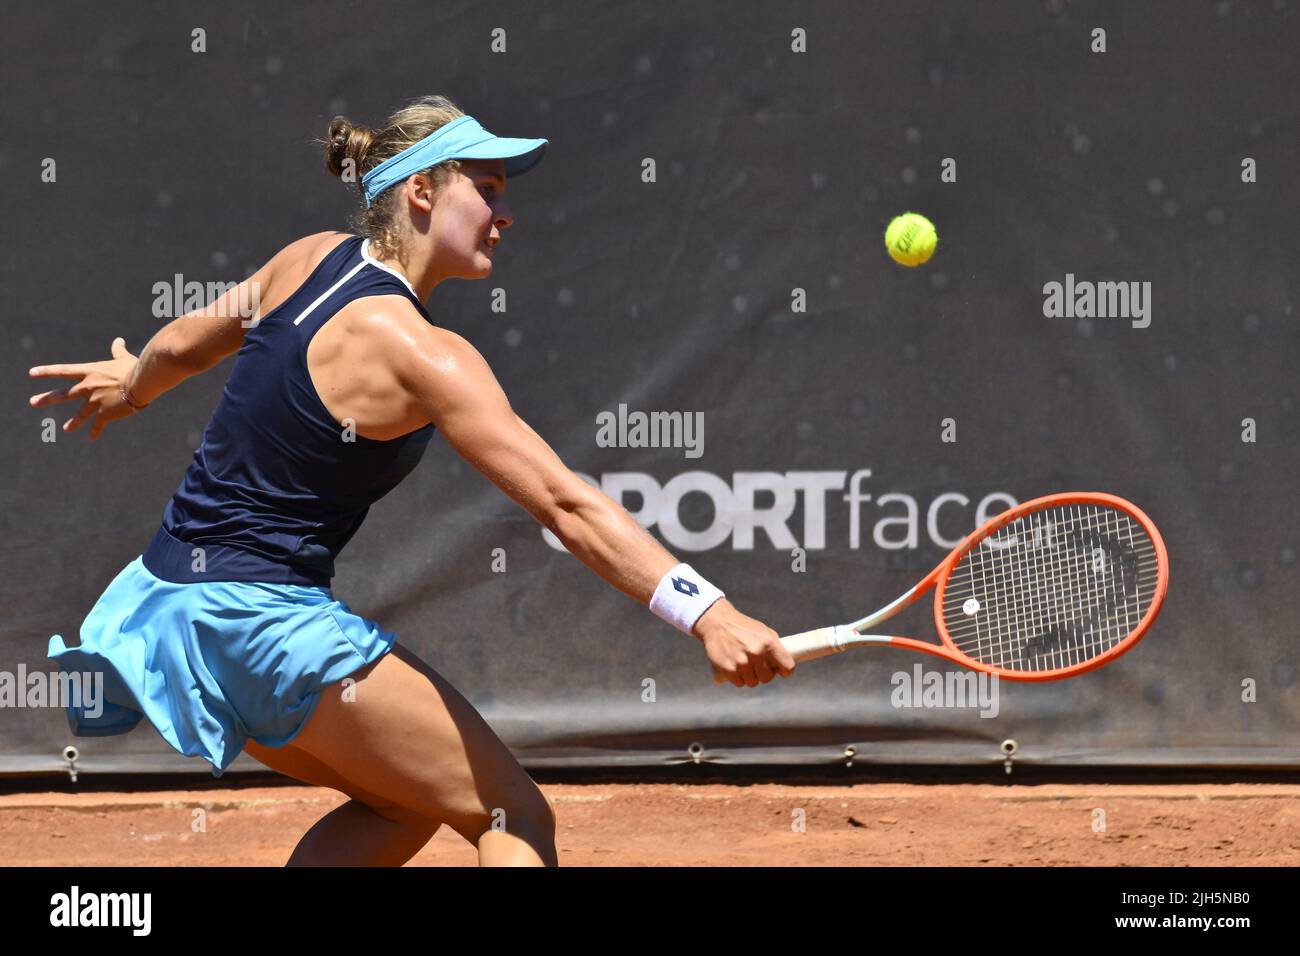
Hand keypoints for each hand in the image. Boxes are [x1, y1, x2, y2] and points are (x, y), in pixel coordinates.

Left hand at [28, 337, 142, 439]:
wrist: (141, 383)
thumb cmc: (134, 368)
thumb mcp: (123, 358)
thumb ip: (117, 351)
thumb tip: (118, 340)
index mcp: (90, 372)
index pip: (63, 371)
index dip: (46, 372)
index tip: (31, 373)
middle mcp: (88, 387)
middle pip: (63, 394)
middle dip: (46, 399)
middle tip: (32, 402)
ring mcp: (95, 402)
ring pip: (79, 414)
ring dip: (73, 423)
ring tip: (66, 429)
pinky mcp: (105, 414)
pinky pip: (98, 424)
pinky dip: (95, 431)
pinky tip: (92, 437)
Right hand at [693, 598, 796, 686]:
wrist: (717, 622)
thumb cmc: (743, 627)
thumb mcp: (763, 631)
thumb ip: (774, 647)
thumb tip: (783, 665)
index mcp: (768, 642)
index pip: (787, 667)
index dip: (784, 671)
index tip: (780, 670)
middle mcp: (756, 652)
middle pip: (767, 678)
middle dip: (763, 674)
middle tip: (756, 665)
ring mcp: (741, 662)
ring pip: (753, 682)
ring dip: (749, 677)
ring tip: (744, 664)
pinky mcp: (728, 669)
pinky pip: (739, 683)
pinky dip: (737, 678)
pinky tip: (735, 667)